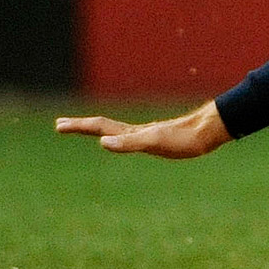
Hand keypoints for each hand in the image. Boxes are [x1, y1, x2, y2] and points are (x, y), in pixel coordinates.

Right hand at [56, 100, 232, 158]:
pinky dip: (120, 137)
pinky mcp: (160, 139)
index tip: (59, 125)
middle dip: (81, 126)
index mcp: (132, 132)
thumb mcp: (154, 143)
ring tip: (87, 129)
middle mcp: (137, 131)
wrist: (209, 130)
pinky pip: (132, 137)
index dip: (79, 126)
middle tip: (60, 125)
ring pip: (117, 130)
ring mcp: (148, 134)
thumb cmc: (184, 139)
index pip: (99, 127)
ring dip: (98, 129)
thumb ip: (129, 143)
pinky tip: (124, 138)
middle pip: (103, 126)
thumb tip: (102, 143)